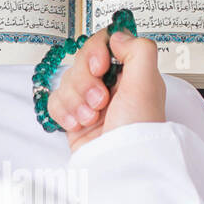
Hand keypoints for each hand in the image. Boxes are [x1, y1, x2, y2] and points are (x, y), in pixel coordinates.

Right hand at [46, 28, 165, 152]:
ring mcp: (90, 102)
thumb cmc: (137, 132)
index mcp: (130, 73)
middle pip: (81, 62)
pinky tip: (78, 125)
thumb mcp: (148, 84)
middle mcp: (110, 85)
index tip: (100, 67)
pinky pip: (56, 102)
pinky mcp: (74, 118)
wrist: (119, 167)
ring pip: (66, 82)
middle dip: (85, 82)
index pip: (104, 44)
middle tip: (99, 101)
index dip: (96, 52)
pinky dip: (64, 113)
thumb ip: (138, 49)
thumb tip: (117, 36)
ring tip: (91, 118)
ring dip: (76, 101)